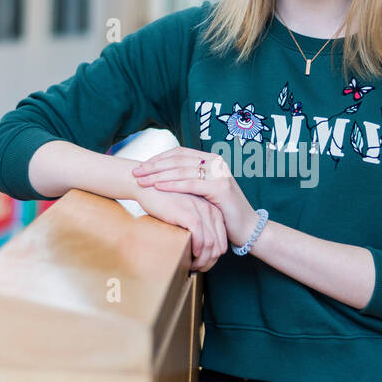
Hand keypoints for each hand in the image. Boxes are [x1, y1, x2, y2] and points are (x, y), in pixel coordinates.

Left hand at [132, 149, 260, 247]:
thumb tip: (163, 175)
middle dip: (154, 165)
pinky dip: (172, 184)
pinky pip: (191, 184)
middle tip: (135, 172)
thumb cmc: (222, 212)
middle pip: (178, 159)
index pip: (179, 153)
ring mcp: (219, 173)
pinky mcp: (221, 187)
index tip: (141, 166)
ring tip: (142, 180)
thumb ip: (190, 181)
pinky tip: (158, 187)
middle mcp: (216, 162)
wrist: (246, 228)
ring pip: (182, 170)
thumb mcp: (204, 192)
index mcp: (210, 159)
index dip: (158, 158)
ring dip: (159, 174)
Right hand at [133, 182, 227, 271]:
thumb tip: (200, 249)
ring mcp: (201, 211)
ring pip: (211, 244)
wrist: (149, 188)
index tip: (204, 264)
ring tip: (193, 266)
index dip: (214, 257)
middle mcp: (211, 210)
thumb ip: (197, 226)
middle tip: (199, 269)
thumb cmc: (165, 202)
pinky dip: (198, 250)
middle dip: (210, 261)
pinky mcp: (189, 214)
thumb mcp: (187, 213)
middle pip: (219, 244)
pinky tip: (192, 255)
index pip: (222, 240)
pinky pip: (200, 237)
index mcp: (213, 210)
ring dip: (203, 260)